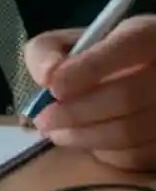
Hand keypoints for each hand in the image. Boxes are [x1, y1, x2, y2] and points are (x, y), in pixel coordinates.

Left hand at [24, 16, 155, 171]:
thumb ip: (47, 51)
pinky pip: (138, 155)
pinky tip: (87, 141)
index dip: (90, 68)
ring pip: (132, 130)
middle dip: (76, 112)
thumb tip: (47, 77)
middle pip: (128, 96)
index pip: (131, 45)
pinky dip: (105, 152)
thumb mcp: (67, 43)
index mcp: (149, 35)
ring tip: (56, 132)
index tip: (55, 88)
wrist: (127, 81)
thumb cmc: (91, 60)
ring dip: (85, 136)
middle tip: (44, 120)